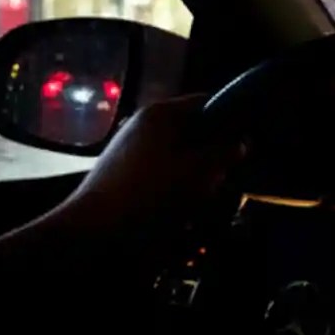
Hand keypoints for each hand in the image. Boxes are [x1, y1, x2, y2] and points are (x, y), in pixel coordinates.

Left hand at [53, 94, 244, 230]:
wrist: (93, 232)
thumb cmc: (149, 194)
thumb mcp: (198, 173)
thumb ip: (223, 154)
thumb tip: (240, 143)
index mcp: (161, 114)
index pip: (206, 102)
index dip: (229, 119)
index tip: (241, 144)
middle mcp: (143, 124)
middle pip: (192, 130)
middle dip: (210, 153)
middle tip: (219, 178)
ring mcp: (129, 148)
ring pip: (178, 154)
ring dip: (193, 175)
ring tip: (196, 198)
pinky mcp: (123, 173)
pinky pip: (161, 172)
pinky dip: (173, 186)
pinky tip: (176, 209)